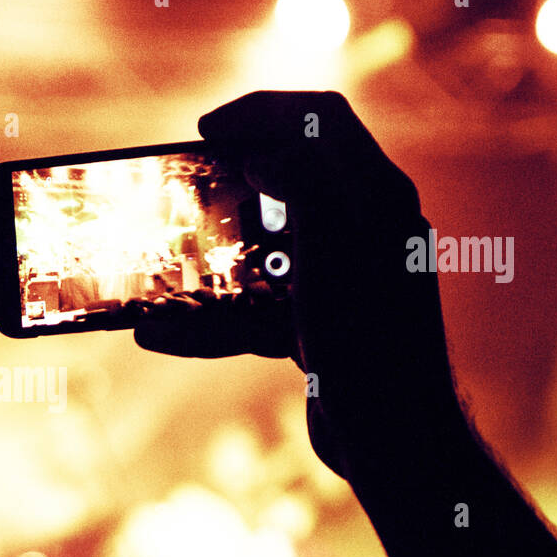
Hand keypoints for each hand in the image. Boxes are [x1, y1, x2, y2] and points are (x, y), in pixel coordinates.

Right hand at [134, 91, 468, 478]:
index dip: (260, 112)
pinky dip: (212, 320)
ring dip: (209, 259)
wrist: (398, 445)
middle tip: (182, 185)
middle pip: (288, 177)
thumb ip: (302, 181)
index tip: (204, 132)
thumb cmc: (371, 347)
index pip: (320, 120)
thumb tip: (262, 154)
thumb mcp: (333, 249)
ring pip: (263, 248)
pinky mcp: (320, 327)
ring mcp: (341, 281)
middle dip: (228, 180)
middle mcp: (366, 230)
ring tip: (158, 267)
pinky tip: (161, 336)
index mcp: (378, 197)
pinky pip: (256, 309)